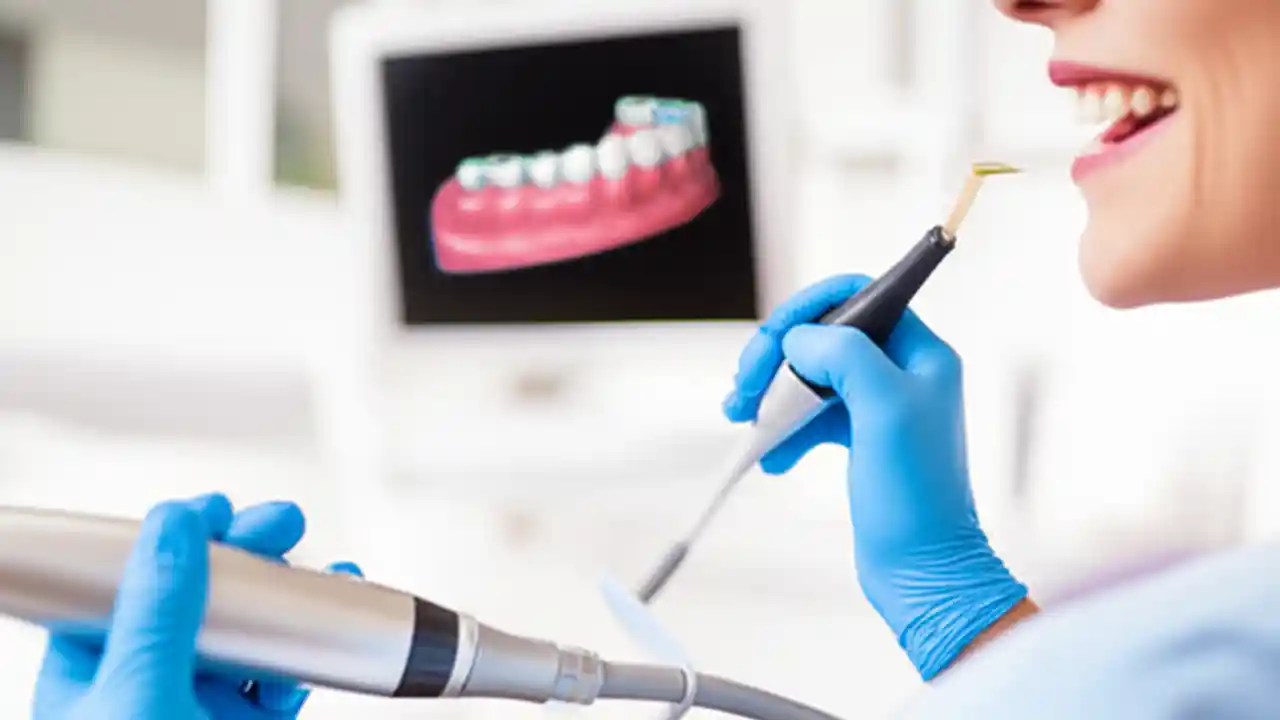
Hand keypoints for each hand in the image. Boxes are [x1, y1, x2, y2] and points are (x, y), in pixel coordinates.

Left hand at [33, 494, 361, 719]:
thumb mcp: (136, 700)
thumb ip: (157, 614)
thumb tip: (172, 527)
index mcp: (94, 671)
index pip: (130, 581)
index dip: (172, 537)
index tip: (213, 510)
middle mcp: (150, 681)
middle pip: (198, 596)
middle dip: (243, 554)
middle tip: (279, 524)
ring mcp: (204, 706)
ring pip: (248, 630)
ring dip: (287, 592)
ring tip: (320, 564)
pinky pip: (286, 676)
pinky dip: (314, 645)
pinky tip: (335, 617)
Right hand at [724, 275, 1027, 679]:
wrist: (921, 571)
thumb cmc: (913, 494)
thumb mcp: (884, 410)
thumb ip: (844, 354)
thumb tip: (799, 337)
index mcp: (920, 353)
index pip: (859, 295)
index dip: (809, 307)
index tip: (772, 340)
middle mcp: (902, 371)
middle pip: (823, 334)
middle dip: (776, 356)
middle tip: (743, 387)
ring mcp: (879, 406)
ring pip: (809, 373)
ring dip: (770, 391)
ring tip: (740, 417)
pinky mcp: (859, 439)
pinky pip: (809, 414)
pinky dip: (782, 428)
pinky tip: (770, 457)